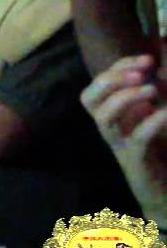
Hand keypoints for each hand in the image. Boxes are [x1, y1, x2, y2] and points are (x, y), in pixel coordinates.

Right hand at [80, 55, 166, 221]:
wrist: (164, 188)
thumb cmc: (158, 148)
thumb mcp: (154, 115)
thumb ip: (152, 93)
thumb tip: (159, 69)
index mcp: (111, 113)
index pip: (100, 82)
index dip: (119, 66)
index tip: (147, 59)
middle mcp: (109, 127)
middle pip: (89, 98)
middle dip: (111, 80)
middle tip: (140, 74)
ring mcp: (119, 144)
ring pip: (104, 117)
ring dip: (124, 98)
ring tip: (150, 90)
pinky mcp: (136, 160)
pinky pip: (136, 139)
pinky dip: (151, 123)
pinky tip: (166, 114)